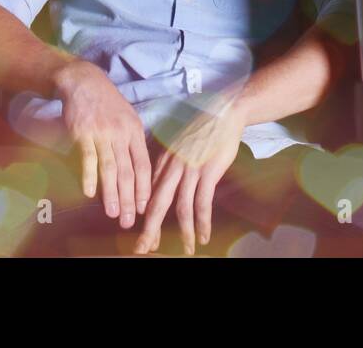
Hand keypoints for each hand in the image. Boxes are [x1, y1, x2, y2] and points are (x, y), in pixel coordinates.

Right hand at [53, 60, 150, 228]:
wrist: (83, 82)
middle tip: (130, 221)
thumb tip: (139, 170)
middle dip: (130, 199)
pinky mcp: (83, 133)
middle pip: (128, 172)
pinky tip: (90, 193)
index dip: (144, 189)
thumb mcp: (128, 117)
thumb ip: (133, 142)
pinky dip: (90, 177)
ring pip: (110, 169)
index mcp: (135, 131)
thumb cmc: (107, 102)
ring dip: (112, 194)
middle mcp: (121, 133)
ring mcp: (102, 133)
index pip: (143, 165)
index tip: (145, 208)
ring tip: (113, 213)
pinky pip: (88, 159)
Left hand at [134, 97, 246, 254]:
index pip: (148, 195)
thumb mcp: (175, 145)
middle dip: (150, 230)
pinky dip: (203, 222)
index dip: (144, 218)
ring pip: (181, 208)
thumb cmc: (200, 129)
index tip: (141, 235)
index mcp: (161, 162)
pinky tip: (203, 236)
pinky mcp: (208, 171)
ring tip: (185, 251)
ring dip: (184, 233)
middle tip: (142, 249)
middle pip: (157, 204)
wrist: (222, 112)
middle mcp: (171, 168)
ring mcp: (189, 170)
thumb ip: (167, 166)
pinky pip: (203, 202)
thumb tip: (159, 186)